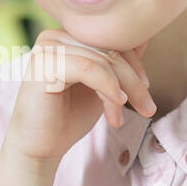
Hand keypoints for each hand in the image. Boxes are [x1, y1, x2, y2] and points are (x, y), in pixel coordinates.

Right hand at [4, 31, 155, 165]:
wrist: (39, 148)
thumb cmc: (68, 118)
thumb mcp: (102, 87)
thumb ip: (118, 62)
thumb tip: (146, 36)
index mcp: (67, 37)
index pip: (111, 38)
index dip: (135, 63)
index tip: (146, 90)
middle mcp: (54, 36)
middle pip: (109, 48)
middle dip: (133, 80)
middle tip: (147, 108)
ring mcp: (47, 48)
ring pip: (102, 60)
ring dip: (122, 90)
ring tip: (122, 116)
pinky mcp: (43, 64)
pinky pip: (87, 68)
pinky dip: (107, 87)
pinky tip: (116, 105)